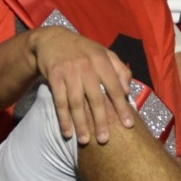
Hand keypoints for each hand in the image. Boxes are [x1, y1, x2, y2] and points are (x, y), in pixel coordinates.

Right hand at [29, 27, 134, 144]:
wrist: (52, 39)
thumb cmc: (83, 50)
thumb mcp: (103, 53)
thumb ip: (119, 69)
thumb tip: (128, 91)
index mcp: (101, 60)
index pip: (115, 87)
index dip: (122, 107)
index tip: (128, 125)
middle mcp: (86, 66)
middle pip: (96, 98)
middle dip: (101, 121)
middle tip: (105, 140)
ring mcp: (69, 71)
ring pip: (76, 102)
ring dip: (81, 123)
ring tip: (85, 141)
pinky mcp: (54, 76)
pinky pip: (59, 101)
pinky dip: (63, 118)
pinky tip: (67, 132)